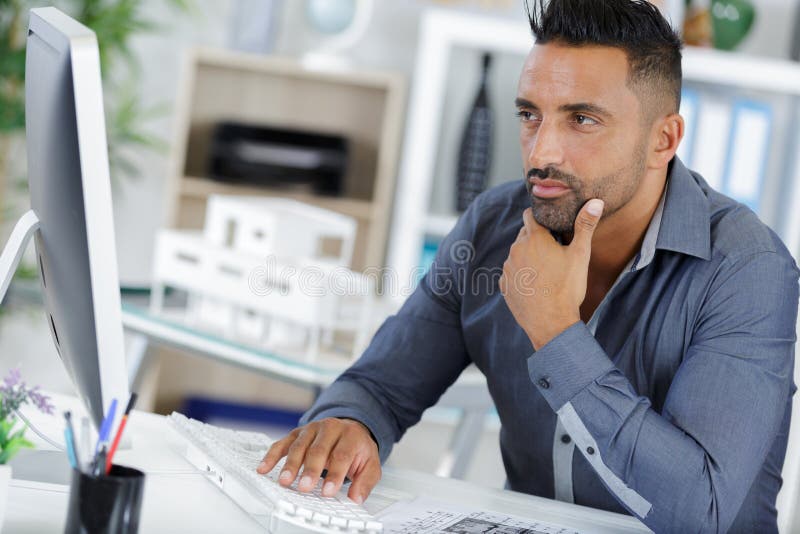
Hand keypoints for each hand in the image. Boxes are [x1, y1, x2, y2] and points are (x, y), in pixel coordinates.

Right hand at [256, 417, 380, 503]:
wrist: (350, 428)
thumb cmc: (357, 448)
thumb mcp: (370, 464)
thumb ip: (365, 482)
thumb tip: (356, 499)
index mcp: (351, 436)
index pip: (342, 455)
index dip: (334, 474)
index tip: (328, 491)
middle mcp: (330, 428)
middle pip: (318, 449)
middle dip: (310, 469)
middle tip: (304, 486)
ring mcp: (312, 429)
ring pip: (299, 445)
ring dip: (291, 464)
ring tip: (285, 480)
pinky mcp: (297, 433)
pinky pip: (283, 443)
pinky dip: (272, 455)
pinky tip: (265, 467)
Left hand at [499, 199, 603, 349]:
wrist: (551, 323)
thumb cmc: (567, 287)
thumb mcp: (580, 254)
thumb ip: (585, 225)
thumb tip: (595, 202)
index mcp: (534, 238)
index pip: (529, 215)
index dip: (540, 217)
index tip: (549, 225)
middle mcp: (516, 249)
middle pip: (524, 235)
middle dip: (536, 239)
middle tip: (554, 252)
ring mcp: (507, 268)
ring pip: (517, 254)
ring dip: (528, 257)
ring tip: (546, 271)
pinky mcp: (504, 284)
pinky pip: (512, 273)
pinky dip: (521, 274)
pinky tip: (536, 284)